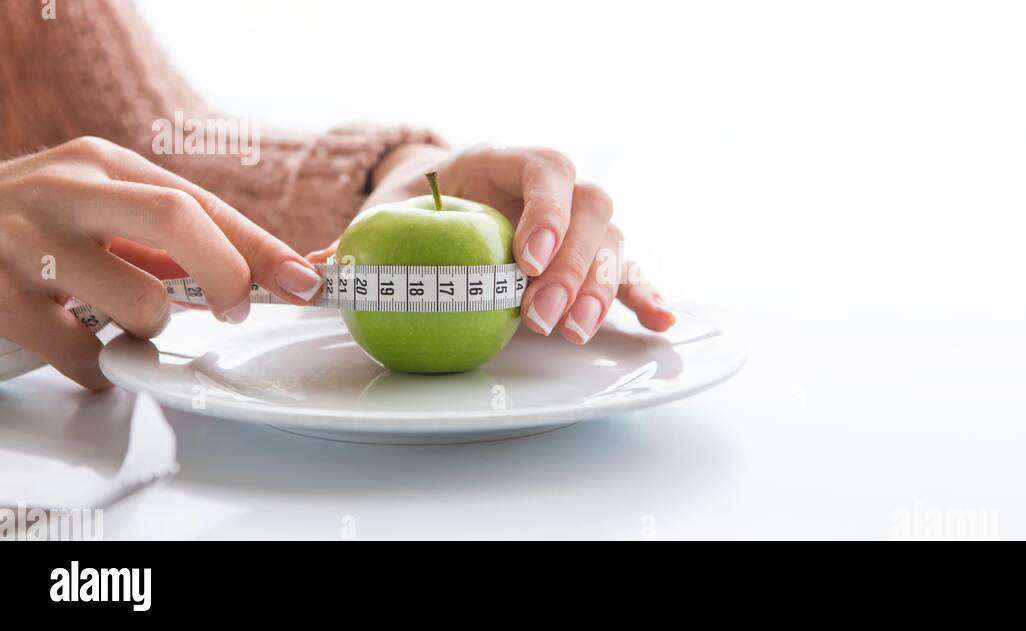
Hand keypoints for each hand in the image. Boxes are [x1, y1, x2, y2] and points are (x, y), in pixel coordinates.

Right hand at [0, 137, 324, 388]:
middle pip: (176, 219)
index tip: (304, 280)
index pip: (201, 203)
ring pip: (137, 300)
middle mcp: (64, 192)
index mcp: (102, 165)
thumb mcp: (97, 211)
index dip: (261, 247)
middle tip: (236, 310)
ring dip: (151, 329)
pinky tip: (84, 351)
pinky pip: (83, 355)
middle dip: (226, 273)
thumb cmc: (27, 229)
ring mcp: (24, 243)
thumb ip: (168, 240)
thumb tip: (260, 274)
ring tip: (122, 323)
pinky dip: (101, 369)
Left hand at [309, 143, 674, 343]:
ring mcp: (577, 224)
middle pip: (593, 208)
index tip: (525, 261)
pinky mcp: (590, 260)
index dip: (546, 210)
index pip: (547, 168)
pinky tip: (657, 323)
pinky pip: (629, 273)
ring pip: (615, 242)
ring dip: (600, 289)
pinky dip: (645, 296)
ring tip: (573, 332)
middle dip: (573, 264)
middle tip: (541, 316)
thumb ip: (355, 243)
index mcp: (504, 161)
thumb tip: (310, 274)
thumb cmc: (409, 210)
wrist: (435, 206)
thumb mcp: (380, 219)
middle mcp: (552, 189)